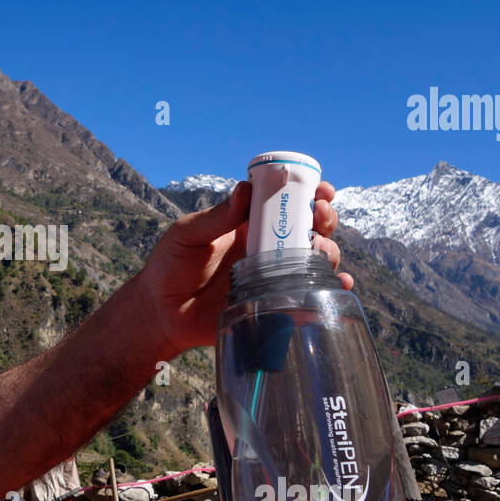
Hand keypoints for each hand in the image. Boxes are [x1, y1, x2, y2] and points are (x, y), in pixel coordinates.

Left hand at [133, 181, 352, 356]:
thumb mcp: (187, 234)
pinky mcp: (273, 302)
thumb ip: (215, 217)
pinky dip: (331, 287)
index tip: (321, 189)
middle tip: (319, 216)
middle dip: (324, 218)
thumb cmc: (169, 266)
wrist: (161, 312)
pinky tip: (339, 283)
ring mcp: (272, 275)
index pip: (285, 201)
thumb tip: (245, 188)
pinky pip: (308, 294)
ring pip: (314, 258)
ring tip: (320, 250)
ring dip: (328, 249)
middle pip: (309, 227)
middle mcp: (266, 246)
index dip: (308, 192)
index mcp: (248, 223)